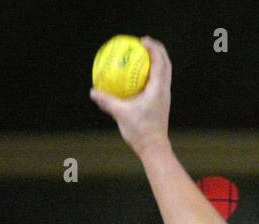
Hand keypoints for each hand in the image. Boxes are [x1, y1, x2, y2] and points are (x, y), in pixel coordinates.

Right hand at [90, 37, 171, 155]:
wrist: (154, 148)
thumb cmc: (140, 131)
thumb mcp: (121, 114)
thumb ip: (107, 101)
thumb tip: (93, 92)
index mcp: (158, 89)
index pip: (160, 62)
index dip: (153, 48)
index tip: (142, 41)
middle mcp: (164, 90)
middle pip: (166, 64)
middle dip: (157, 50)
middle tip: (143, 43)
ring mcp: (164, 97)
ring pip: (164, 73)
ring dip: (155, 61)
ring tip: (141, 55)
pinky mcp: (161, 103)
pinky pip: (157, 83)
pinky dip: (149, 74)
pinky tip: (136, 76)